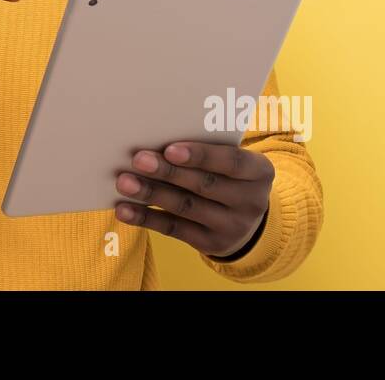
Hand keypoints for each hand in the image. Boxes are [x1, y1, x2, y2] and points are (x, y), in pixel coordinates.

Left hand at [114, 140, 273, 257]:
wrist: (246, 220)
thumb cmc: (228, 175)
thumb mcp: (230, 161)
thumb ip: (206, 151)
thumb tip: (156, 141)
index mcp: (260, 172)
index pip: (232, 161)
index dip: (200, 155)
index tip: (170, 149)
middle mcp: (251, 202)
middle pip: (204, 185)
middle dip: (168, 172)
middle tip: (138, 159)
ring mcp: (232, 226)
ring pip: (186, 207)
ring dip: (151, 194)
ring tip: (124, 182)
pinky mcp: (211, 244)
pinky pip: (175, 230)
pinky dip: (147, 218)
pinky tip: (125, 209)